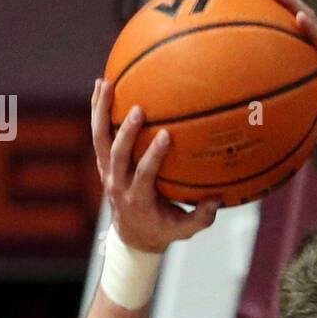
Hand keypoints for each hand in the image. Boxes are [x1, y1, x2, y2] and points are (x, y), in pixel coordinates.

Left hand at [91, 77, 218, 253]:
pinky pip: (98, 133)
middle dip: (127, 132)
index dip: (152, 156)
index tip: (166, 135)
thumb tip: (218, 199)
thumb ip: (201, 217)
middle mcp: (117, 183)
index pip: (143, 175)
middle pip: (117, 154)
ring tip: (106, 83)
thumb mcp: (184, 231)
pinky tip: (103, 84)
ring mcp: (106, 171)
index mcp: (137, 199)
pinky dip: (98, 109)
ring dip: (102, 111)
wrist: (131, 235)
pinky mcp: (103, 162)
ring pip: (100, 138)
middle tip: (139, 109)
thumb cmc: (163, 229)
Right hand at [237, 0, 316, 150]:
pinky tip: (230, 17)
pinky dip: (255, 24)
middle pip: (303, 18)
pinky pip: (272, 36)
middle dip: (286, 2)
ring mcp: (303, 51)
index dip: (313, 29)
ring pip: (285, 21)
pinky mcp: (289, 55)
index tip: (300, 18)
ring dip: (267, 4)